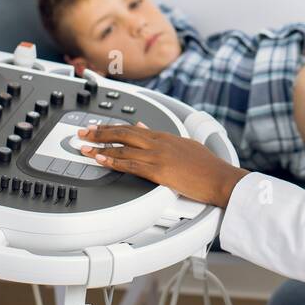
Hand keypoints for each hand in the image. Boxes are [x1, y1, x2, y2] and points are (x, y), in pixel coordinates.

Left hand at [76, 122, 248, 207]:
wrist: (220, 178)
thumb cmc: (208, 166)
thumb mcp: (185, 144)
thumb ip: (163, 137)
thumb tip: (145, 127)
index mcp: (165, 136)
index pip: (133, 127)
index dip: (113, 127)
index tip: (98, 127)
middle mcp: (159, 143)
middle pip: (123, 132)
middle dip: (100, 132)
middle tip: (83, 133)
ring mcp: (158, 156)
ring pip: (123, 147)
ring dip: (101, 147)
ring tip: (84, 147)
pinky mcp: (159, 171)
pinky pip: (131, 164)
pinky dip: (114, 161)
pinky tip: (101, 160)